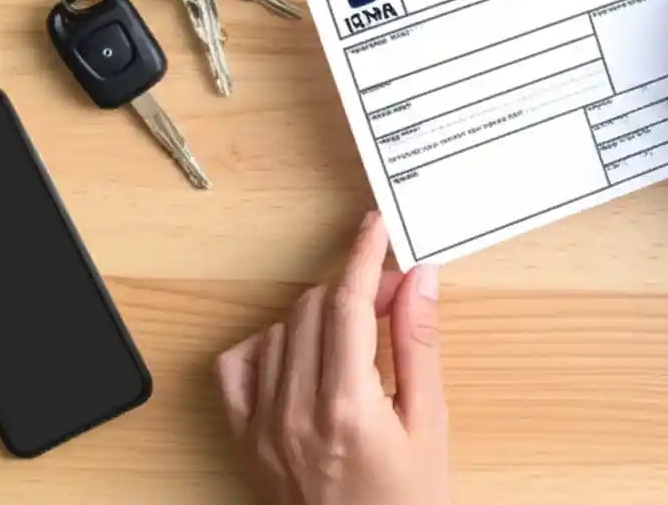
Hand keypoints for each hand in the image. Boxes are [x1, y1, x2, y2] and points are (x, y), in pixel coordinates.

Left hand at [214, 212, 448, 504]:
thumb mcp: (429, 425)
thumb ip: (419, 346)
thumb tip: (418, 281)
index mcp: (348, 406)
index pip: (349, 303)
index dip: (364, 255)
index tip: (375, 228)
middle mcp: (296, 411)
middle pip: (314, 307)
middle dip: (354, 289)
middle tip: (392, 300)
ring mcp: (262, 425)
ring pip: (280, 328)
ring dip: (318, 316)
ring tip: (356, 339)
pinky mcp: (244, 438)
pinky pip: (238, 364)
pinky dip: (268, 345)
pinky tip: (300, 355)